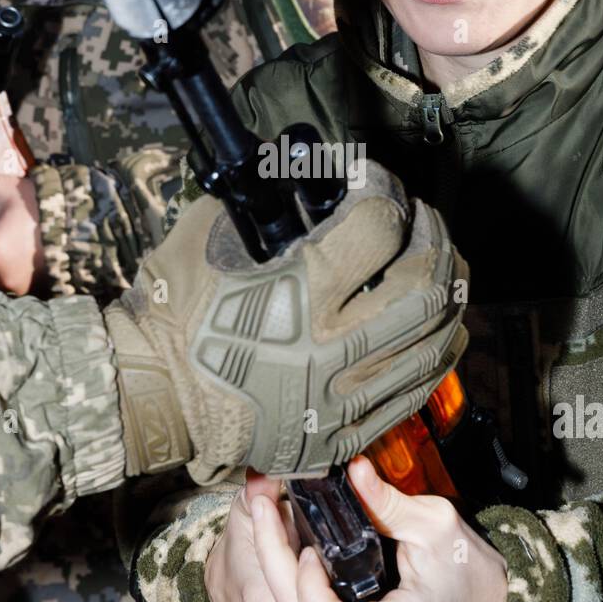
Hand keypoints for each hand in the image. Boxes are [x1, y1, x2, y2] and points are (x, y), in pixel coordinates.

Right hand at [105, 156, 469, 482]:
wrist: (155, 396)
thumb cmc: (176, 309)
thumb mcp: (213, 232)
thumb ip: (269, 195)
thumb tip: (318, 168)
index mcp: (298, 294)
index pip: (379, 224)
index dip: (385, 189)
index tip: (375, 180)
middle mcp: (329, 349)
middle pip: (424, 281)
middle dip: (433, 234)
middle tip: (421, 217)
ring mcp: (342, 399)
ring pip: (434, 337)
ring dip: (447, 287)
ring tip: (438, 261)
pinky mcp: (343, 433)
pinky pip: (417, 388)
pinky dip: (437, 346)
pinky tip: (438, 321)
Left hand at [287, 457, 508, 601]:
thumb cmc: (469, 568)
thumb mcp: (437, 524)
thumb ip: (389, 502)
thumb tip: (352, 469)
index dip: (309, 590)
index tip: (312, 550)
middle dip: (274, 570)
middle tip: (265, 514)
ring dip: (276, 592)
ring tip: (271, 539)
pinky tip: (281, 579)